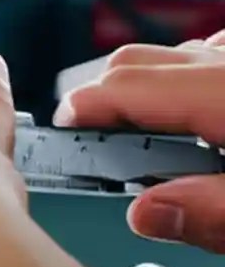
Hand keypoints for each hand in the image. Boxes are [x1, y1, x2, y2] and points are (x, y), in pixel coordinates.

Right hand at [55, 31, 224, 251]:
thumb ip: (212, 213)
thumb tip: (145, 213)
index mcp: (224, 93)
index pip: (123, 85)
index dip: (79, 113)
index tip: (58, 142)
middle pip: (134, 62)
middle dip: (100, 100)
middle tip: (92, 150)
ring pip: (170, 54)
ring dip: (144, 89)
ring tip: (147, 139)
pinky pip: (209, 53)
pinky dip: (187, 78)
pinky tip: (198, 116)